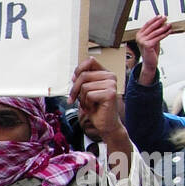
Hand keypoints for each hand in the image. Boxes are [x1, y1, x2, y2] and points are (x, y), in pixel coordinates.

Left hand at [70, 57, 131, 175]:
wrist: (106, 124)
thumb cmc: (96, 108)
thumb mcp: (86, 92)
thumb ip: (82, 82)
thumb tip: (74, 76)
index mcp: (105, 73)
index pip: (90, 61)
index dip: (78, 70)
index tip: (73, 80)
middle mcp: (110, 76)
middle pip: (83, 75)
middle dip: (74, 89)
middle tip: (73, 99)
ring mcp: (111, 84)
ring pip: (85, 86)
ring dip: (81, 99)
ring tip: (88, 105)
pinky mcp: (110, 93)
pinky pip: (89, 95)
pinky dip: (86, 104)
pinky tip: (93, 108)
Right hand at [135, 14, 172, 85]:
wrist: (149, 62)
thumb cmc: (151, 51)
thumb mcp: (152, 39)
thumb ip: (154, 32)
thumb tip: (162, 24)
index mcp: (139, 35)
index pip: (147, 24)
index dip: (154, 19)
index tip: (160, 16)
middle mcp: (139, 37)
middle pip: (151, 27)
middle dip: (159, 22)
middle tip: (165, 18)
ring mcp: (142, 41)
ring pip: (156, 32)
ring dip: (163, 28)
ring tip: (169, 25)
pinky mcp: (147, 45)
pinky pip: (158, 37)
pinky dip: (165, 34)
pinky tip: (169, 31)